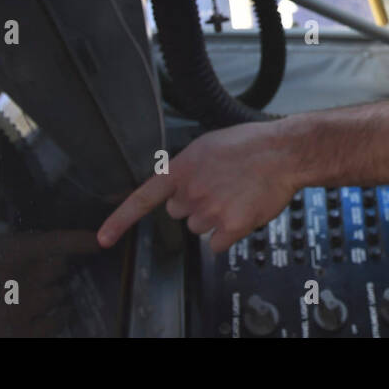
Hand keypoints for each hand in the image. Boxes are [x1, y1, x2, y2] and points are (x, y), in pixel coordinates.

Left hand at [96, 122, 299, 253]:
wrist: (284, 152)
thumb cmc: (252, 144)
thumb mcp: (209, 145)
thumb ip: (189, 168)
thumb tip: (180, 186)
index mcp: (182, 168)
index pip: (143, 198)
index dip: (120, 221)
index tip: (104, 239)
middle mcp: (191, 191)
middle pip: (179, 213)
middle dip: (194, 204)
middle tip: (218, 187)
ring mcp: (210, 210)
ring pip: (200, 229)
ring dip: (214, 218)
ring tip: (235, 194)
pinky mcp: (230, 227)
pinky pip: (218, 244)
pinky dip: (230, 233)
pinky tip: (242, 211)